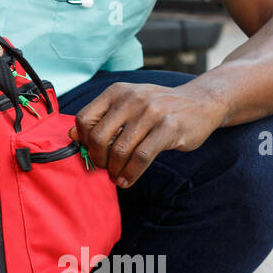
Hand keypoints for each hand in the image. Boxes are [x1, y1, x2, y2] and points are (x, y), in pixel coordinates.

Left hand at [68, 82, 228, 187]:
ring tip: (117, 177)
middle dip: (98, 159)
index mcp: (117, 92)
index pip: (84, 119)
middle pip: (98, 137)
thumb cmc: (159, 108)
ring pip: (120, 149)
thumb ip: (102, 117)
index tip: (92, 153)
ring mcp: (151, 112)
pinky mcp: (168, 128)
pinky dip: (131, 173)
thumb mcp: (129, 104)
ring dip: (115, 170)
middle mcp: (131, 98)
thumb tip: (71, 135)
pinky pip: (141, 157)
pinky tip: (128, 180)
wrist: (201, 102)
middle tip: (105, 168)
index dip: (83, 141)